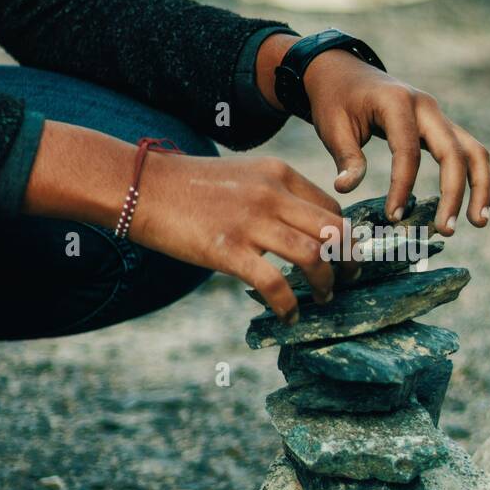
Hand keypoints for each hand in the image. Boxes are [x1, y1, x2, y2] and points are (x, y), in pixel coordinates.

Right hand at [24, 121, 347, 322]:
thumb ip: (271, 194)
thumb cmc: (186, 185)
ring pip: (314, 255)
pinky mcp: (228, 250)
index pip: (331, 206)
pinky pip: (275, 283)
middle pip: (334, 229)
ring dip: (326, 283)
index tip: (343, 254)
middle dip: (350, 259)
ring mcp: (251, 222)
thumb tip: (293, 227)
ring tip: (325, 299)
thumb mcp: (240, 176)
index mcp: (278, 173)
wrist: (139, 186)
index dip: (344, 234)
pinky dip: (289, 304)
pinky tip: (289, 315)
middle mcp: (272, 195)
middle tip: (349, 279)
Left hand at [256, 35, 489, 236]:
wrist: (345, 72)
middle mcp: (427, 107)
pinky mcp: (443, 127)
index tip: (394, 217)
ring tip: (479, 221)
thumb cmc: (336, 99)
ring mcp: (439, 116)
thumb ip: (345, 157)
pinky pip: (471, 151)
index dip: (403, 186)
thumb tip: (346, 188)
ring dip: (481, 186)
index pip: (408, 150)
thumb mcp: (331, 126)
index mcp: (397, 103)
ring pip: (472, 151)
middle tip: (446, 229)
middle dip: (454, 193)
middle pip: (454, 151)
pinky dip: (486, 176)